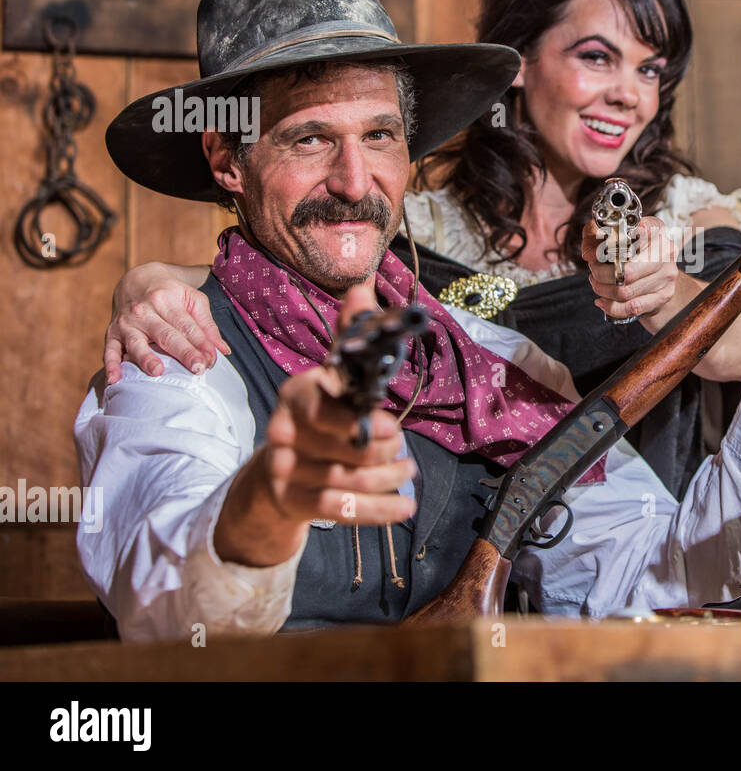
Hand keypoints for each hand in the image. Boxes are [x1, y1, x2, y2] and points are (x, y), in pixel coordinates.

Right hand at [104, 262, 226, 383]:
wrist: (136, 280)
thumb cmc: (170, 293)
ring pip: (136, 342)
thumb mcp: (192, 299)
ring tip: (157, 371)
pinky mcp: (111, 333)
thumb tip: (223, 350)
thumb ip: (207, 324)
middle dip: (183, 352)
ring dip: (146, 358)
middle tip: (197, 368)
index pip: (186, 325)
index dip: (201, 343)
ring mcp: (126, 323)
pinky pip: (110, 350)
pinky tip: (115, 380)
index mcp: (166, 299)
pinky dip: (111, 365)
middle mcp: (144, 311)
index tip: (212, 360)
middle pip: (166, 335)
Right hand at [213, 284, 415, 566]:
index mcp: (297, 393)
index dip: (361, 419)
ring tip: (409, 472)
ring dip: (386, 477)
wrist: (276, 475)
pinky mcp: (290, 501)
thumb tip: (361, 287)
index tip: (396, 426)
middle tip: (403, 448)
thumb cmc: (319, 418)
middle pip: (342, 446)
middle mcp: (283, 429)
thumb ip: (348, 337)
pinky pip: (339, 508)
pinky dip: (377, 509)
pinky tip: (406, 506)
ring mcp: (283, 468)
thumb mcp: (333, 377)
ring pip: (345, 477)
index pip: (325, 405)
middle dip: (382, 449)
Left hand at [582, 215, 680, 322]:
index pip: (645, 230)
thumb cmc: (631, 248)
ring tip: (597, 283)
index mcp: (656, 230)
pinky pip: (633, 307)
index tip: (607, 247)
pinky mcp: (663, 295)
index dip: (624, 239)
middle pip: (629, 272)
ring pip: (627, 291)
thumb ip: (594, 236)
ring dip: (604, 290)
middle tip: (594, 271)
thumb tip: (590, 254)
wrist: (658, 270)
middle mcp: (665, 252)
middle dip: (602, 274)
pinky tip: (603, 300)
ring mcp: (667, 275)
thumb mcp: (610, 233)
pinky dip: (612, 307)